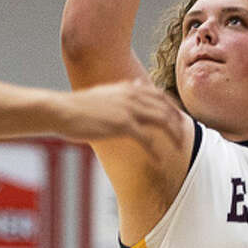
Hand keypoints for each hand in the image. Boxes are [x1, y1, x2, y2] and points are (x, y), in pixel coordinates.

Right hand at [57, 78, 185, 153]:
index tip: (180, 120)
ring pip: (162, 121)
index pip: (160, 95)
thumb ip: (123, 90)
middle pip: (166, 108)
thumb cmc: (79, 106)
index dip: (173, 108)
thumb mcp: (105, 92)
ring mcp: (129, 109)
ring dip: (174, 136)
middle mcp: (132, 95)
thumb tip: (136, 85)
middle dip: (179, 123)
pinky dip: (157, 151)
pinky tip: (160, 162)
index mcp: (129, 88)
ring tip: (179, 149)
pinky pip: (148, 139)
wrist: (62, 110)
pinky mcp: (122, 125)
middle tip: (185, 137)